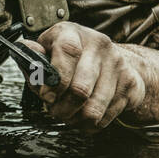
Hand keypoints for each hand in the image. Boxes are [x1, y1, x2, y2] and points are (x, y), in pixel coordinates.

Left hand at [24, 22, 145, 129]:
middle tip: (54, 111)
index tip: (46, 96)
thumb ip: (35, 60)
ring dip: (74, 119)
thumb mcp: (49, 53)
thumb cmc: (73, 59)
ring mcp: (117, 63)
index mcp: (73, 33)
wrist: (114, 61)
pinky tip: (83, 115)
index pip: (67, 50)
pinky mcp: (129, 83)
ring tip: (68, 115)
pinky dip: (89, 124)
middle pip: (80, 89)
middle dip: (61, 109)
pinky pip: (105, 118)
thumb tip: (28, 56)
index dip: (55, 79)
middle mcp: (98, 44)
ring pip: (93, 109)